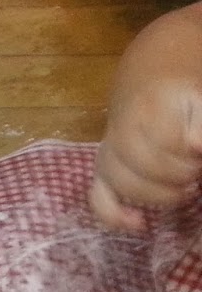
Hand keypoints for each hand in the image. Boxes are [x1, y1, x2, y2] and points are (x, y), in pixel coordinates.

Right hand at [90, 3, 201, 232]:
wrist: (156, 67)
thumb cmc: (186, 82)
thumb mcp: (201, 95)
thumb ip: (201, 126)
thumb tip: (199, 151)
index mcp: (150, 105)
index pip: (172, 145)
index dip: (194, 156)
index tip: (201, 152)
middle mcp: (122, 129)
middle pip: (149, 168)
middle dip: (183, 176)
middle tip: (197, 170)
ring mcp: (109, 151)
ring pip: (125, 185)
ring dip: (161, 195)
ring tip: (185, 189)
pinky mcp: (102, 168)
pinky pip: (99, 199)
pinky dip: (116, 216)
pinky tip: (141, 224)